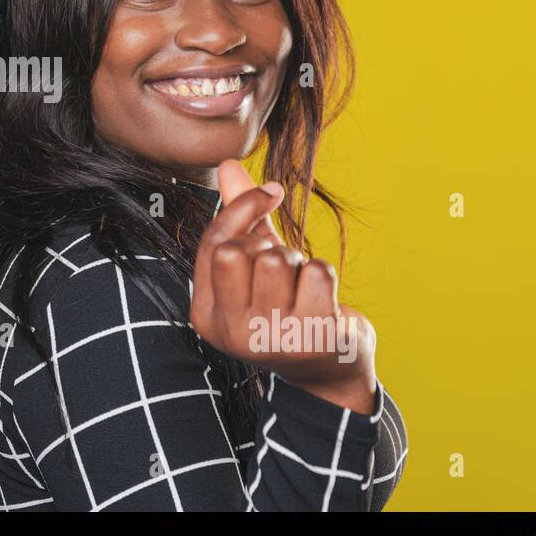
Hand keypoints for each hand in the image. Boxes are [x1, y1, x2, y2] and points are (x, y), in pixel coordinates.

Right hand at [188, 160, 376, 412]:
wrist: (328, 370)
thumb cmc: (286, 309)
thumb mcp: (255, 266)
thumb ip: (240, 219)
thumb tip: (227, 165)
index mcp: (207, 314)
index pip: (214, 244)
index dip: (242, 208)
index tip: (270, 192)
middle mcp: (231, 331)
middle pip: (239, 250)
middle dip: (268, 246)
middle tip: (283, 270)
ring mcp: (270, 338)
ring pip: (278, 260)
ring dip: (298, 262)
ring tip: (301, 289)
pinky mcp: (310, 338)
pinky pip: (317, 273)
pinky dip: (324, 276)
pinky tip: (323, 302)